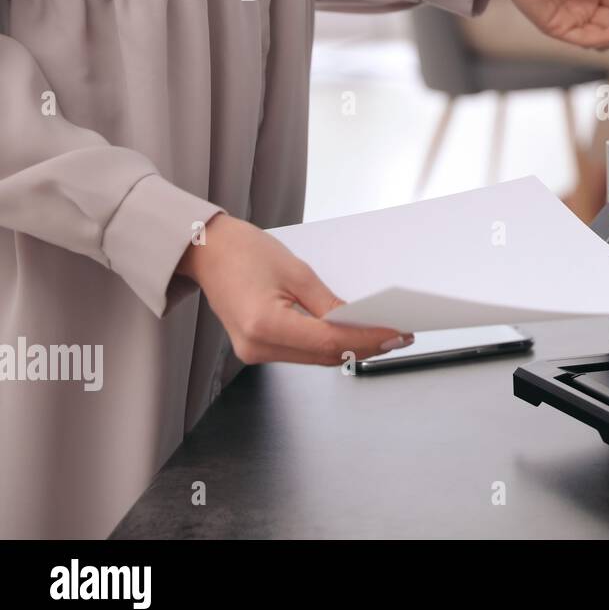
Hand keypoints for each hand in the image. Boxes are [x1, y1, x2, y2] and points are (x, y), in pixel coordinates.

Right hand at [177, 214, 411, 365]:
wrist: (207, 251)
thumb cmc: (245, 252)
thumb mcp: (297, 272)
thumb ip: (330, 303)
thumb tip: (362, 322)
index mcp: (264, 325)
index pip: (330, 341)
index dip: (368, 339)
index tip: (396, 334)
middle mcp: (256, 347)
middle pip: (325, 355)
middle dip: (366, 346)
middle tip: (399, 335)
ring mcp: (254, 352)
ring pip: (316, 358)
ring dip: (351, 348)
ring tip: (383, 335)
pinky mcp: (257, 348)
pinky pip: (303, 353)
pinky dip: (329, 345)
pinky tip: (353, 336)